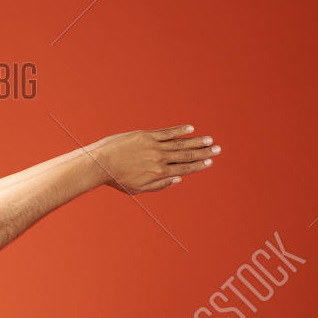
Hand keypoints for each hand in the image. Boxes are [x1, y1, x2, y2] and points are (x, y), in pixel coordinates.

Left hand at [94, 126, 219, 193]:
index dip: (198, 165)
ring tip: (209, 140)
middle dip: (203, 153)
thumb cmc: (117, 179)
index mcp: (159, 174)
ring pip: (180, 143)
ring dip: (196, 141)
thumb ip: (159, 185)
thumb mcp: (138, 189)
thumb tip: (178, 178)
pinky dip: (179, 131)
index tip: (210, 162)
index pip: (184, 168)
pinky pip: (167, 132)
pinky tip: (190, 129)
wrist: (100, 163)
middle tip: (217, 149)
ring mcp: (154, 146)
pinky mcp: (146, 136)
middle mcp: (159, 160)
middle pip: (186, 155)